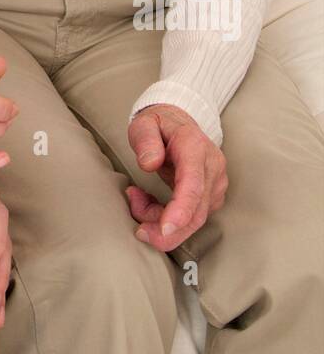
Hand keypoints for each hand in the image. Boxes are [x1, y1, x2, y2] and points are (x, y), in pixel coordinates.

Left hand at [126, 103, 227, 251]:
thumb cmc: (159, 124)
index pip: (193, 184)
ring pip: (194, 219)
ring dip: (162, 222)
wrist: (178, 123)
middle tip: (140, 231)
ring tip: (137, 201)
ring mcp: (216, 183)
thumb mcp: (144, 123)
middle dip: (167, 230)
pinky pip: (193, 218)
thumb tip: (148, 164)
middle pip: (197, 212)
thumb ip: (145, 140)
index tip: (165, 228)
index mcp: (194, 146)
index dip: (181, 210)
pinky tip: (150, 204)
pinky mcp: (213, 196)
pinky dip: (169, 219)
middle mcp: (212, 166)